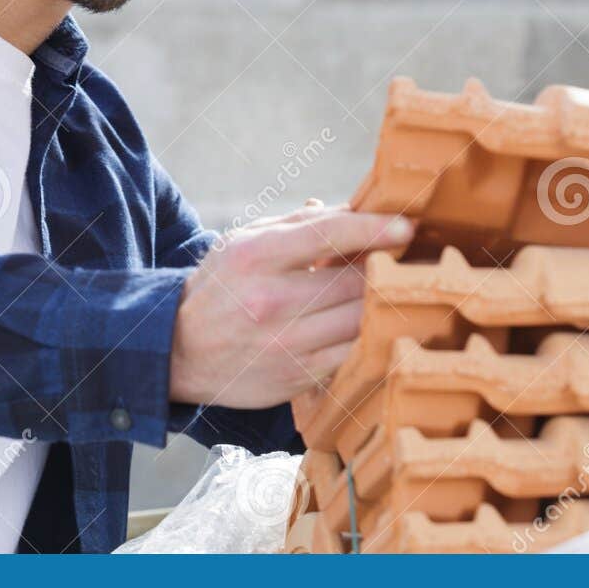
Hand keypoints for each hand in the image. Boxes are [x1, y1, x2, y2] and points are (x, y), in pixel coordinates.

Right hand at [167, 200, 412, 408]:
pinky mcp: (298, 377)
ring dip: (383, 302)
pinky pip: (353, 353)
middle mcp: (270, 300)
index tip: (408, 225)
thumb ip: (301, 223)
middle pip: (355, 280)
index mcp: (257, 256)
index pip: (329, 234)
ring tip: (392, 289)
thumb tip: (358, 210)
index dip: (375, 228)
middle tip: (407, 258)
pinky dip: (368, 336)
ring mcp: (285, 344)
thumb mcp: (246, 241)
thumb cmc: (222, 285)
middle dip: (387, 266)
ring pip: (361, 319)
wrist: (180, 350)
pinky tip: (372, 323)